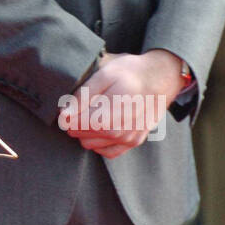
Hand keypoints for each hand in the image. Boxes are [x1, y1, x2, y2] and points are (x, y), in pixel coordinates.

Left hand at [59, 50, 181, 158]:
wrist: (159, 79)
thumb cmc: (129, 73)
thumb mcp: (104, 74)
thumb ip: (83, 95)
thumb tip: (64, 115)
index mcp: (118, 106)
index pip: (82, 123)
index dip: (68, 119)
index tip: (65, 110)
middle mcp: (126, 125)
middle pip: (86, 136)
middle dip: (76, 125)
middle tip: (79, 109)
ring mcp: (131, 136)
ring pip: (93, 144)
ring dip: (85, 133)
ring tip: (91, 114)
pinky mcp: (134, 142)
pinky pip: (108, 152)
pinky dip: (98, 142)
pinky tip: (99, 128)